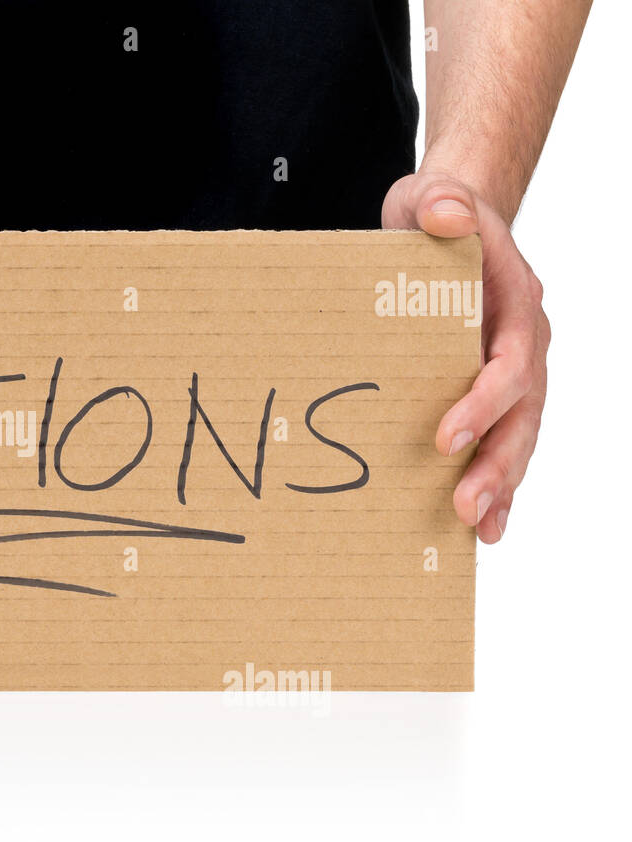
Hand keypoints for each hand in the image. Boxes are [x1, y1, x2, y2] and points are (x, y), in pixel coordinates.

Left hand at [382, 172, 548, 543]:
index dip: (484, 403)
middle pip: (523, 414)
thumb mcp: (430, 198)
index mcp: (516, 303)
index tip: (445, 438)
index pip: (511, 362)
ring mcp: (512, 369)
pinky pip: (502, 439)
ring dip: (501, 484)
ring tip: (478, 530)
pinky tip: (481, 524)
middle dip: (499, 465)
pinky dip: (496, 481)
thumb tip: (446, 215)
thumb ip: (440, 203)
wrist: (446, 218)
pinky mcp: (489, 388)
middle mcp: (525, 343)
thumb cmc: (435, 214)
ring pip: (518, 435)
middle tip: (467, 510)